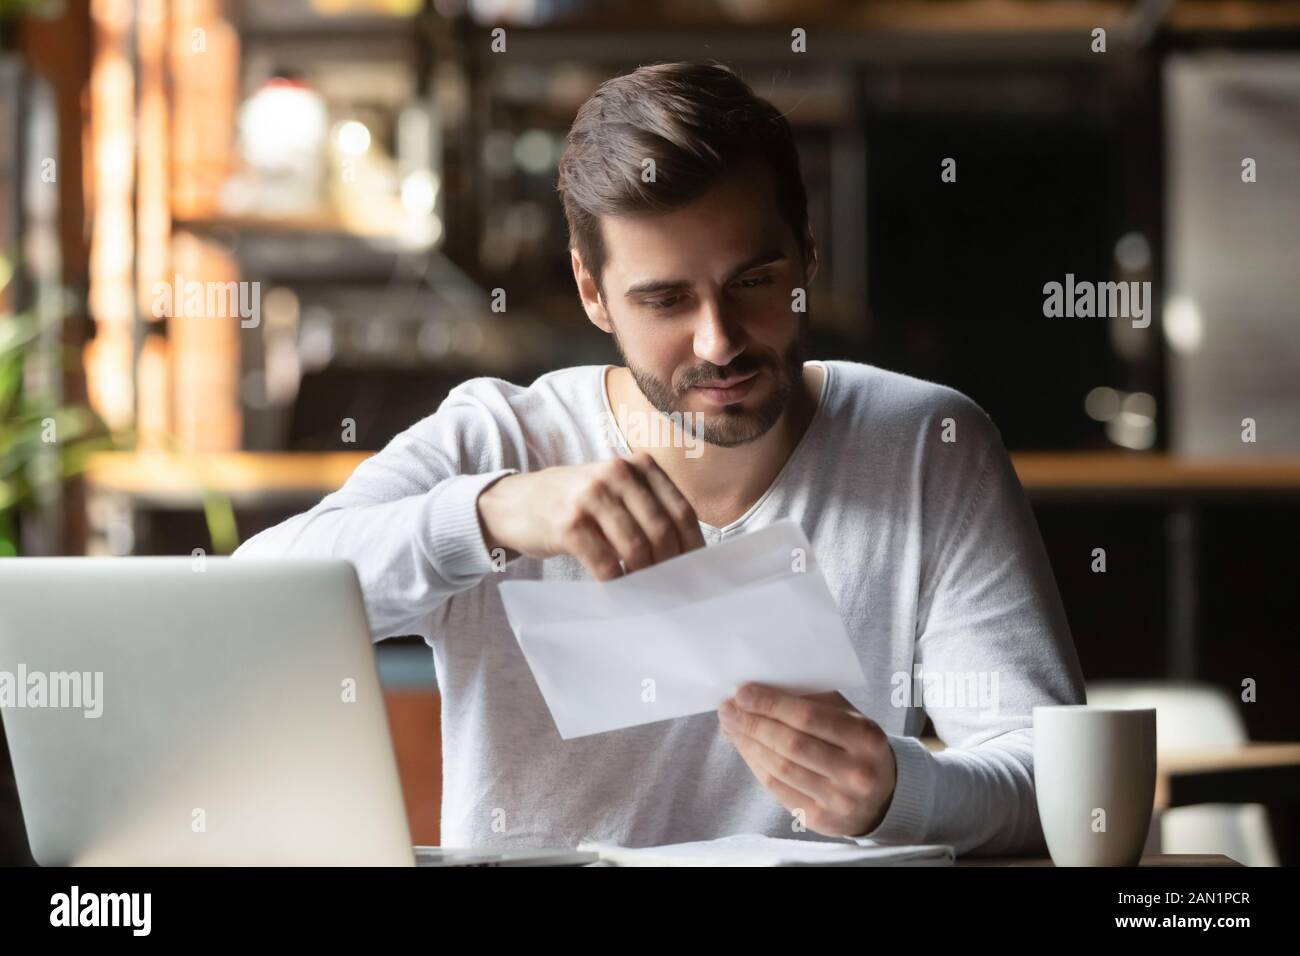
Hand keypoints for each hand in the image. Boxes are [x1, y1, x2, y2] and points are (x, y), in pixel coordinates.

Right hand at [476, 452, 705, 579]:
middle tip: (671, 589)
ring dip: (644, 576)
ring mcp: (591, 496)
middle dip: (670, 566)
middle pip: (662, 531)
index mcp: (638, 466)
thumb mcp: (614, 489)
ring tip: (646, 591)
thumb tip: (685, 555)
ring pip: (637, 548)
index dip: (692, 547)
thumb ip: (648, 508)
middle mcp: (617, 474)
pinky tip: (618, 589)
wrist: (513, 502)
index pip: (682, 511)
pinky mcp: (568, 523)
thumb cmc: (573, 503)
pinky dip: (616, 581)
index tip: (695, 571)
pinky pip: (604, 562)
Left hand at [718, 683, 896, 838]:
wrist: (884, 796)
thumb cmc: (856, 745)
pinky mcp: (821, 820)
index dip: (771, 704)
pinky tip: (745, 748)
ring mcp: (839, 800)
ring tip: (731, 727)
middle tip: (727, 709)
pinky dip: (756, 765)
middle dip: (752, 724)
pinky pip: (778, 789)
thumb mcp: (848, 716)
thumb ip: (812, 699)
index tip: (742, 693)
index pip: (808, 717)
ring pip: (780, 768)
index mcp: (865, 737)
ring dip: (748, 744)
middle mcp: (856, 772)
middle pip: (790, 744)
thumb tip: (761, 689)